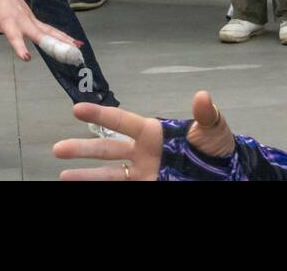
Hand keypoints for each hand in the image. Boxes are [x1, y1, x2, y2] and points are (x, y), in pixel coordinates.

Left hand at [0, 0, 82, 62]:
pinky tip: (77, 44)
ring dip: (64, 40)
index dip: (19, 46)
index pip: (15, 37)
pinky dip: (65, 36)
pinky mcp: (38, 21)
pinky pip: (53, 30)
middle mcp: (24, 22)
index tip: (26, 57)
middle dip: (53, 44)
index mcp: (9, 23)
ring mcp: (33, 20)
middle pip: (41, 34)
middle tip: (66, 53)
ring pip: (51, 31)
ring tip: (77, 50)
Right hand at [53, 90, 232, 180]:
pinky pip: (121, 190)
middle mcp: (142, 153)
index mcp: (153, 133)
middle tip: (58, 150)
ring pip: (108, 174)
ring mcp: (144, 174)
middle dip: (82, 149)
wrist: (228, 175)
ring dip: (85, 176)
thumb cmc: (218, 150)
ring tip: (63, 177)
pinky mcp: (149, 188)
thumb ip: (204, 115)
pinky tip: (84, 190)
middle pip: (106, 150)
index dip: (99, 115)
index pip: (121, 122)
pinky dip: (102, 189)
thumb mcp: (213, 130)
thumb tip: (203, 96)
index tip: (77, 110)